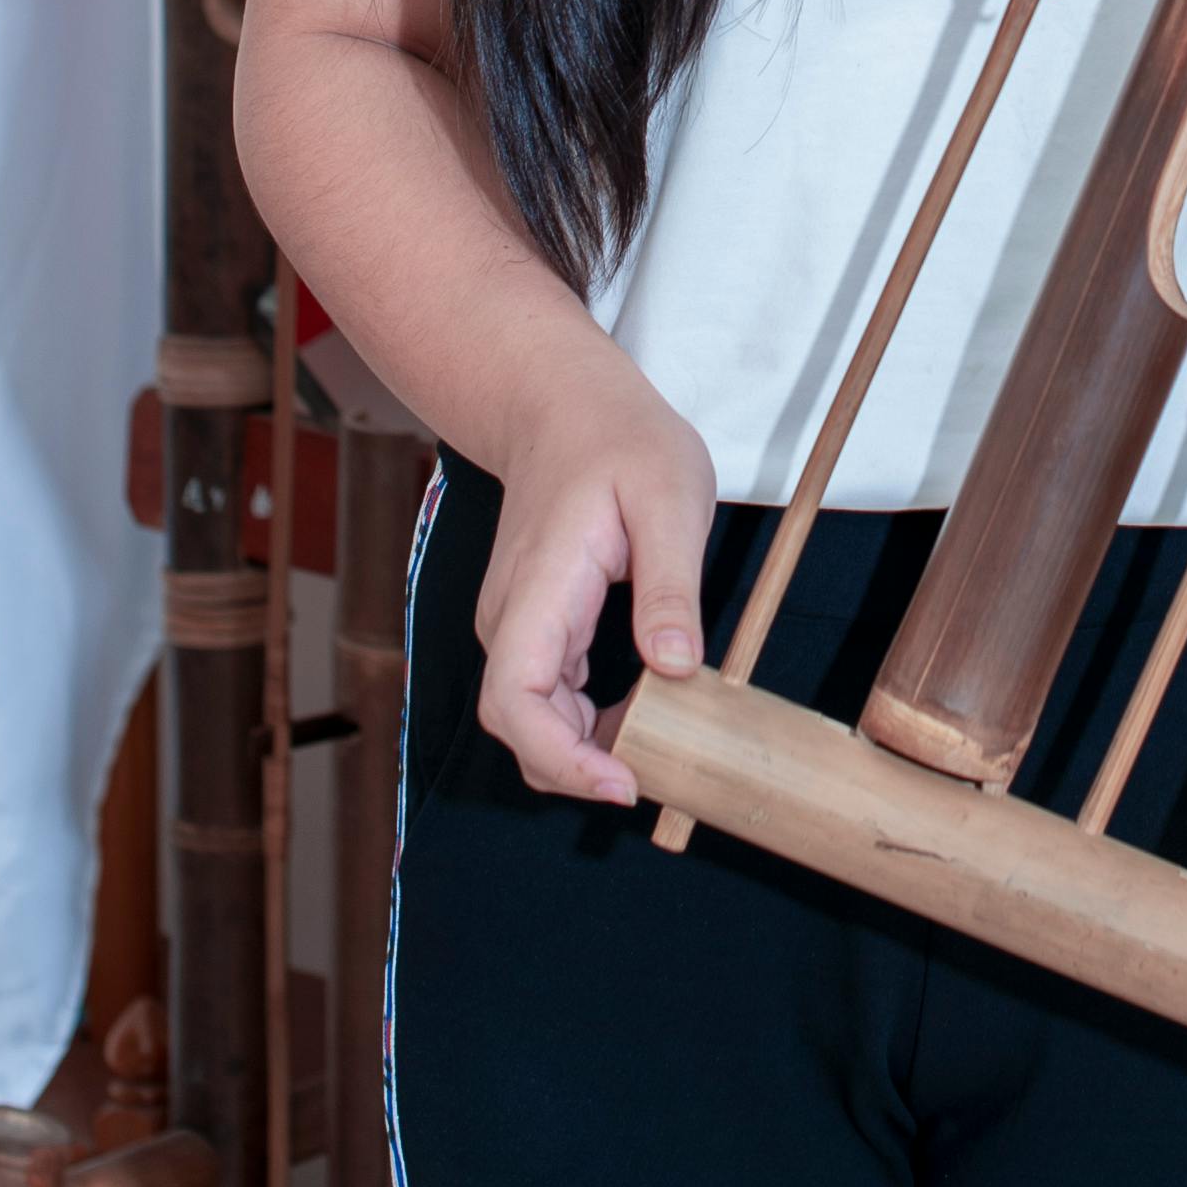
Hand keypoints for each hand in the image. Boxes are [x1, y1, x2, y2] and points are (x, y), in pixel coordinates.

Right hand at [473, 338, 718, 805]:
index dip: (559, 756)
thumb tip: (675, 669)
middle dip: (576, 767)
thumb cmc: (620, 439)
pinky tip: (641, 716)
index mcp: (538, 588)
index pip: (515, 698)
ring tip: (658, 750)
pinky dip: (588, 722)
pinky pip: (550, 694)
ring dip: (585, 748)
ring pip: (533, 715)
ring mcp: (518, 623)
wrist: (565, 404)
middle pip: (518, 724)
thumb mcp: (669, 497)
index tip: (621, 782)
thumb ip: (670, 585)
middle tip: (654, 778)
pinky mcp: (538, 625)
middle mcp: (511, 617)